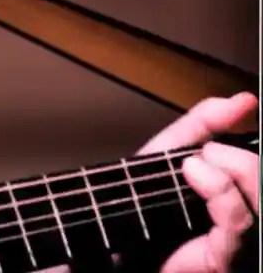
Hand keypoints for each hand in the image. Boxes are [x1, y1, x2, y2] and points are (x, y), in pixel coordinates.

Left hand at [137, 92, 258, 272]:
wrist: (109, 233)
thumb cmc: (140, 195)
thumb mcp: (172, 148)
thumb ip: (206, 123)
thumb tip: (244, 100)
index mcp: (240, 191)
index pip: (261, 164)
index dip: (258, 146)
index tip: (249, 110)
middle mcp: (247, 214)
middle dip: (245, 161)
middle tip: (211, 150)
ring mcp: (243, 240)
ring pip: (262, 201)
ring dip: (234, 171)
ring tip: (196, 161)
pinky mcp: (227, 258)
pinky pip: (239, 222)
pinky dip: (220, 191)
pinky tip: (194, 171)